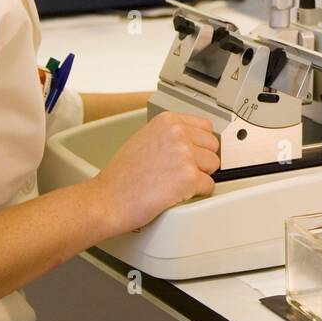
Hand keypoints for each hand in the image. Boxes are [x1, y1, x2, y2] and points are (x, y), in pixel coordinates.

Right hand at [90, 111, 218, 236]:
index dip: (199, 145)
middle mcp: (178, 133)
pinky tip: (177, 193)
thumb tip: (192, 139)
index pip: (205, 127)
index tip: (191, 154)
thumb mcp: (144, 139)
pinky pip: (209, 186)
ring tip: (176, 182)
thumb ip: (170, 135)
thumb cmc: (121, 176)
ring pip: (214, 166)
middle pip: (213, 147)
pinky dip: (196, 193)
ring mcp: (184, 154)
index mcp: (168, 121)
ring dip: (200, 177)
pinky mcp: (189, 177)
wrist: (107, 199)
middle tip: (180, 172)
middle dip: (201, 161)